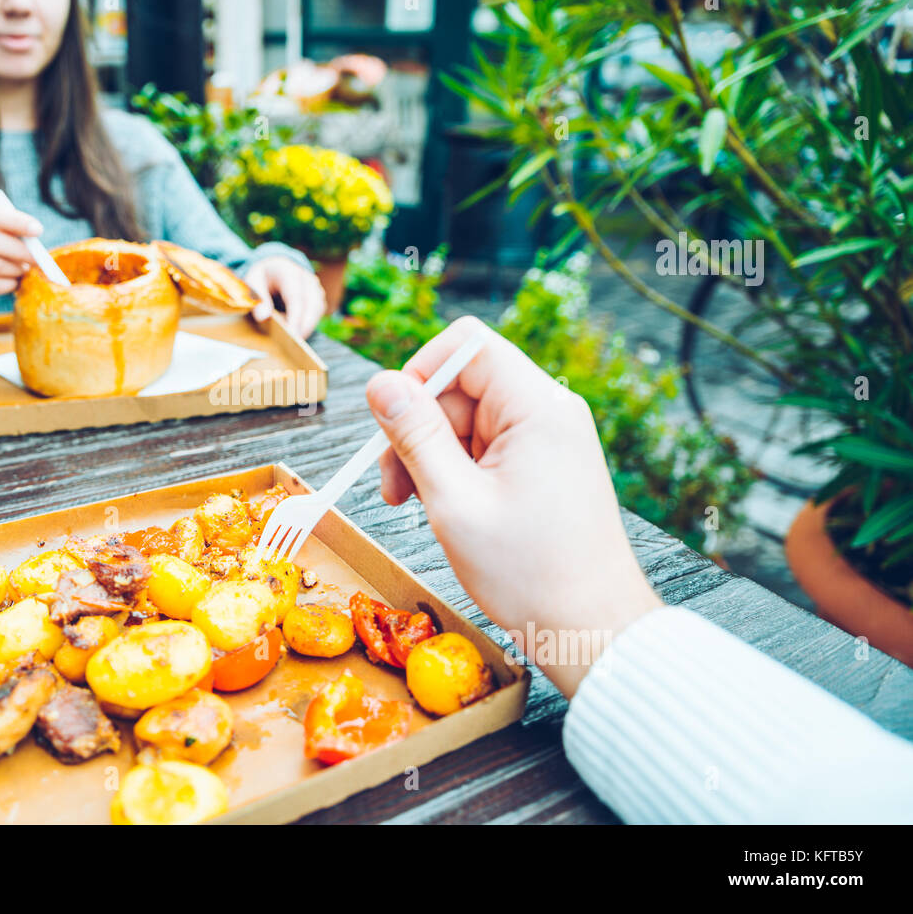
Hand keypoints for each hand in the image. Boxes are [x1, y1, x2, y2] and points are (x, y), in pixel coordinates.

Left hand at [243, 256, 325, 337]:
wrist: (272, 270)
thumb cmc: (261, 279)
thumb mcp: (252, 284)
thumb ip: (258, 299)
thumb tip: (263, 317)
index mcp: (288, 271)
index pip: (295, 296)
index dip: (295, 316)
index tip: (292, 333)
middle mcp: (305, 278)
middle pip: (313, 303)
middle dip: (306, 324)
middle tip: (296, 342)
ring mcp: (314, 287)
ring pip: (318, 308)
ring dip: (308, 325)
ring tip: (294, 339)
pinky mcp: (317, 296)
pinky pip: (318, 312)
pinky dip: (309, 323)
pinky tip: (297, 331)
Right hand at [365, 316, 661, 697]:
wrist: (591, 628)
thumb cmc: (530, 573)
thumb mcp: (454, 502)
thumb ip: (414, 436)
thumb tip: (381, 383)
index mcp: (537, 408)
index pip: (468, 345)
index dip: (420, 373)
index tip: (392, 425)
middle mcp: (549, 412)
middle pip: (461, 385)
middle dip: (418, 429)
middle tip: (396, 489)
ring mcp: (550, 438)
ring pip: (467, 420)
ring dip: (432, 456)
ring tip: (419, 507)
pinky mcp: (546, 464)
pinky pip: (486, 447)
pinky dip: (457, 472)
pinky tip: (449, 510)